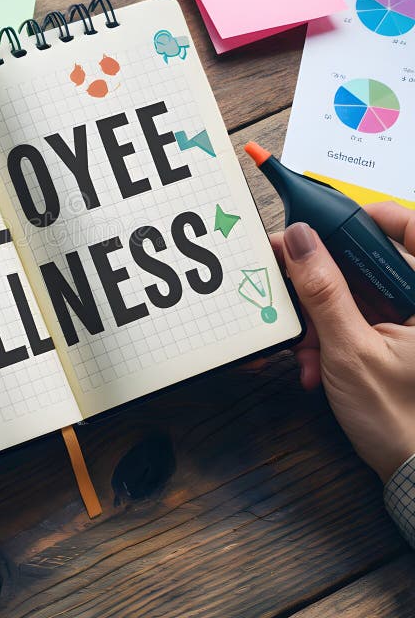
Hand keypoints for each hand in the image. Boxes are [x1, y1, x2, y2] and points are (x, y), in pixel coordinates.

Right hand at [270, 202, 414, 482]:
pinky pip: (353, 317)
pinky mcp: (392, 337)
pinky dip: (328, 334)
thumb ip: (323, 292)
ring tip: (306, 352)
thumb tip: (298, 239)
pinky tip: (314, 364)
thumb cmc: (401, 421)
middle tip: (288, 291)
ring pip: (355, 291)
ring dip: (319, 316)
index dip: (366, 216)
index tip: (321, 227)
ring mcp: (406, 321)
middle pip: (368, 261)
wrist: (414, 474)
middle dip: (322, 282)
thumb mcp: (350, 351)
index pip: (409, 227)